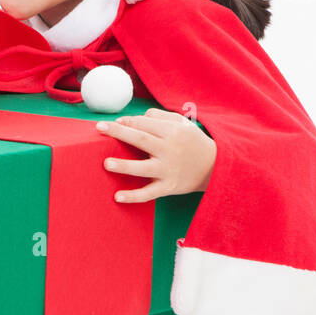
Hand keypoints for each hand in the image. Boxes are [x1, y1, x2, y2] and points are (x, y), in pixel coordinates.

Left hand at [97, 108, 216, 202]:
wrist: (215, 167)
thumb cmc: (193, 142)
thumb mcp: (182, 123)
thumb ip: (158, 117)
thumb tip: (132, 118)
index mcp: (172, 132)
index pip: (144, 124)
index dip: (128, 122)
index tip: (115, 123)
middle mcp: (169, 150)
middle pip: (141, 140)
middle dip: (119, 133)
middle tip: (100, 128)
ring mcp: (168, 170)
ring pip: (143, 168)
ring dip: (124, 166)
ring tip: (106, 163)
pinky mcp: (168, 187)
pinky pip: (149, 193)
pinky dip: (133, 196)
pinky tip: (117, 197)